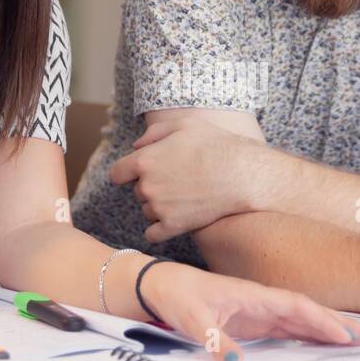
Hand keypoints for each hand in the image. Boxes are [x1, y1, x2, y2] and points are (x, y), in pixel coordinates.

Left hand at [109, 118, 264, 241]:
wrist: (242, 176)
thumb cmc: (216, 146)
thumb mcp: (185, 126)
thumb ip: (155, 133)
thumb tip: (136, 146)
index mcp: (145, 161)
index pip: (117, 173)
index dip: (128, 172)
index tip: (140, 173)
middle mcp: (147, 186)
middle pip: (137, 191)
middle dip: (152, 186)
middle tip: (178, 180)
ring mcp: (159, 209)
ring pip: (147, 211)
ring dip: (159, 206)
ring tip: (185, 196)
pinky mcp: (173, 226)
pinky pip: (153, 234)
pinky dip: (160, 229)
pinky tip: (175, 219)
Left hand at [140, 263, 359, 360]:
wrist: (162, 285)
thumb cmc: (178, 296)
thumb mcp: (192, 320)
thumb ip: (215, 341)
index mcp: (254, 295)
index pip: (296, 307)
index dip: (321, 320)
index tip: (345, 334)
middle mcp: (263, 302)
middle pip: (309, 312)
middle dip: (340, 324)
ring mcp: (262, 312)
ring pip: (303, 321)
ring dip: (330, 331)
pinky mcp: (256, 322)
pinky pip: (290, 329)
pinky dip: (311, 335)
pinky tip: (326, 346)